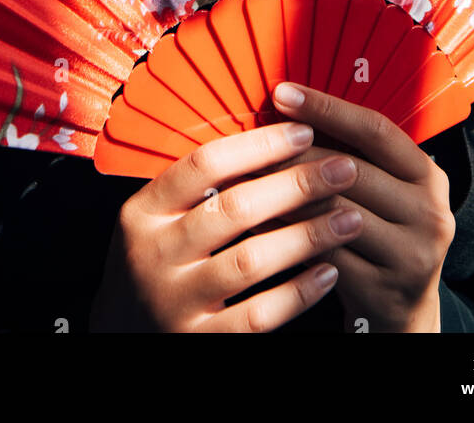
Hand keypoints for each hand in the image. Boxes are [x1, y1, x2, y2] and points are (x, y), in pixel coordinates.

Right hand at [89, 119, 369, 331]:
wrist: (124, 336)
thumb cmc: (157, 261)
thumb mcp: (157, 219)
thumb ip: (198, 186)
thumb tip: (271, 136)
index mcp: (144, 211)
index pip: (204, 164)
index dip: (259, 145)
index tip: (305, 131)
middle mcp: (154, 254)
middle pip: (235, 208)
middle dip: (297, 184)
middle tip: (344, 169)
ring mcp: (175, 302)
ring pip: (251, 261)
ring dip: (308, 235)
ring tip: (350, 218)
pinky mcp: (198, 343)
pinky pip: (258, 315)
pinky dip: (298, 292)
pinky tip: (328, 272)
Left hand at [270, 82, 455, 332]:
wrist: (404, 309)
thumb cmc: (382, 232)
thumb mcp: (386, 189)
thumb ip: (355, 153)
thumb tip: (291, 104)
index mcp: (428, 176)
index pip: (375, 130)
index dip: (327, 108)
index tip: (284, 93)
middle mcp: (430, 213)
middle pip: (350, 170)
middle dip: (294, 153)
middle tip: (252, 140)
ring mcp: (410, 255)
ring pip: (332, 213)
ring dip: (283, 194)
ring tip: (246, 176)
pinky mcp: (382, 290)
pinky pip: (321, 254)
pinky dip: (285, 234)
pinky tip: (257, 222)